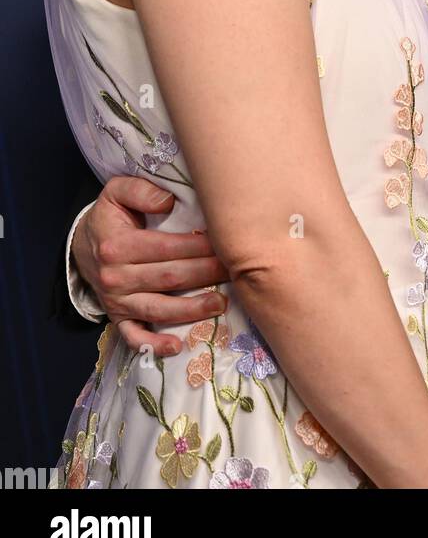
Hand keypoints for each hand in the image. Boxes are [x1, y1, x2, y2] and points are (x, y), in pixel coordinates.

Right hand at [71, 176, 229, 355]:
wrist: (82, 245)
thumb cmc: (111, 217)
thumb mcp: (117, 192)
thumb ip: (140, 190)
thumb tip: (167, 201)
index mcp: (118, 245)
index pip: (165, 247)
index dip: (197, 246)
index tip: (223, 242)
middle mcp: (115, 276)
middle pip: (168, 277)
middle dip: (205, 273)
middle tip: (234, 269)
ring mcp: (116, 301)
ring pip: (158, 308)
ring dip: (191, 309)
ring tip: (221, 304)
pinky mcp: (118, 318)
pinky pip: (134, 337)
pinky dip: (154, 344)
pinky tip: (176, 347)